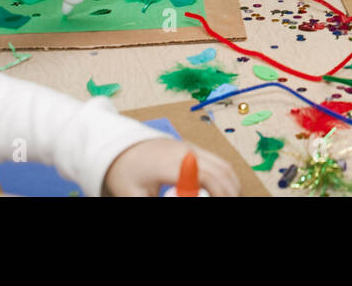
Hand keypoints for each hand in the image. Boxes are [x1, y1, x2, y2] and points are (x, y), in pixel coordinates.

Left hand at [102, 139, 239, 196]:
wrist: (118, 146)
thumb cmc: (125, 172)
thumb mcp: (133, 194)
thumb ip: (153, 204)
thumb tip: (172, 202)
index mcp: (170, 164)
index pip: (205, 176)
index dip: (218, 193)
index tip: (223, 203)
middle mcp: (185, 152)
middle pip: (221, 169)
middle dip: (231, 191)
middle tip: (233, 202)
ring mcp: (191, 148)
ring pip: (223, 164)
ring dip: (231, 183)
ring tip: (231, 197)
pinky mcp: (193, 148)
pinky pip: (218, 161)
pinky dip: (226, 176)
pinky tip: (224, 189)